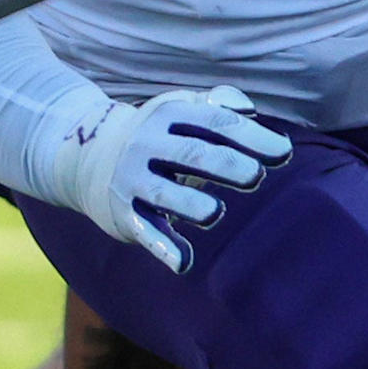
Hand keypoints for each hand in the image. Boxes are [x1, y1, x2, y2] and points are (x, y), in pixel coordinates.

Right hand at [44, 83, 288, 271]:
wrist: (84, 155)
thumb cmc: (159, 134)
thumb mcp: (183, 109)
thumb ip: (221, 105)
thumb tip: (251, 111)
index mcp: (170, 115)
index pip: (215, 122)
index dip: (251, 136)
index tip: (283, 153)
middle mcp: (148, 145)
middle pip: (193, 154)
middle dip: (226, 164)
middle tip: (255, 177)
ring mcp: (132, 180)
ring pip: (165, 194)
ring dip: (191, 205)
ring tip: (215, 212)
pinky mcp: (123, 213)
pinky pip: (146, 231)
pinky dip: (164, 248)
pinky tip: (185, 263)